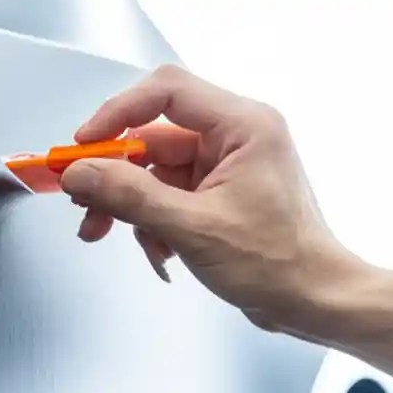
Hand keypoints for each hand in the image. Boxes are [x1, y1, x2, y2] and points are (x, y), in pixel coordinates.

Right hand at [61, 65, 370, 334]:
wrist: (313, 301)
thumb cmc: (275, 263)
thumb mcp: (191, 228)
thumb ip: (129, 196)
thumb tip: (79, 174)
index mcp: (243, 125)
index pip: (166, 92)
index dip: (117, 113)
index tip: (83, 144)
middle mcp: (236, 136)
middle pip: (154, 136)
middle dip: (115, 174)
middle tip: (83, 200)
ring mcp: (228, 165)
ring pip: (156, 171)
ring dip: (130, 205)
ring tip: (106, 233)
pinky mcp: (220, 193)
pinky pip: (169, 194)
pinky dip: (152, 220)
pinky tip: (157, 250)